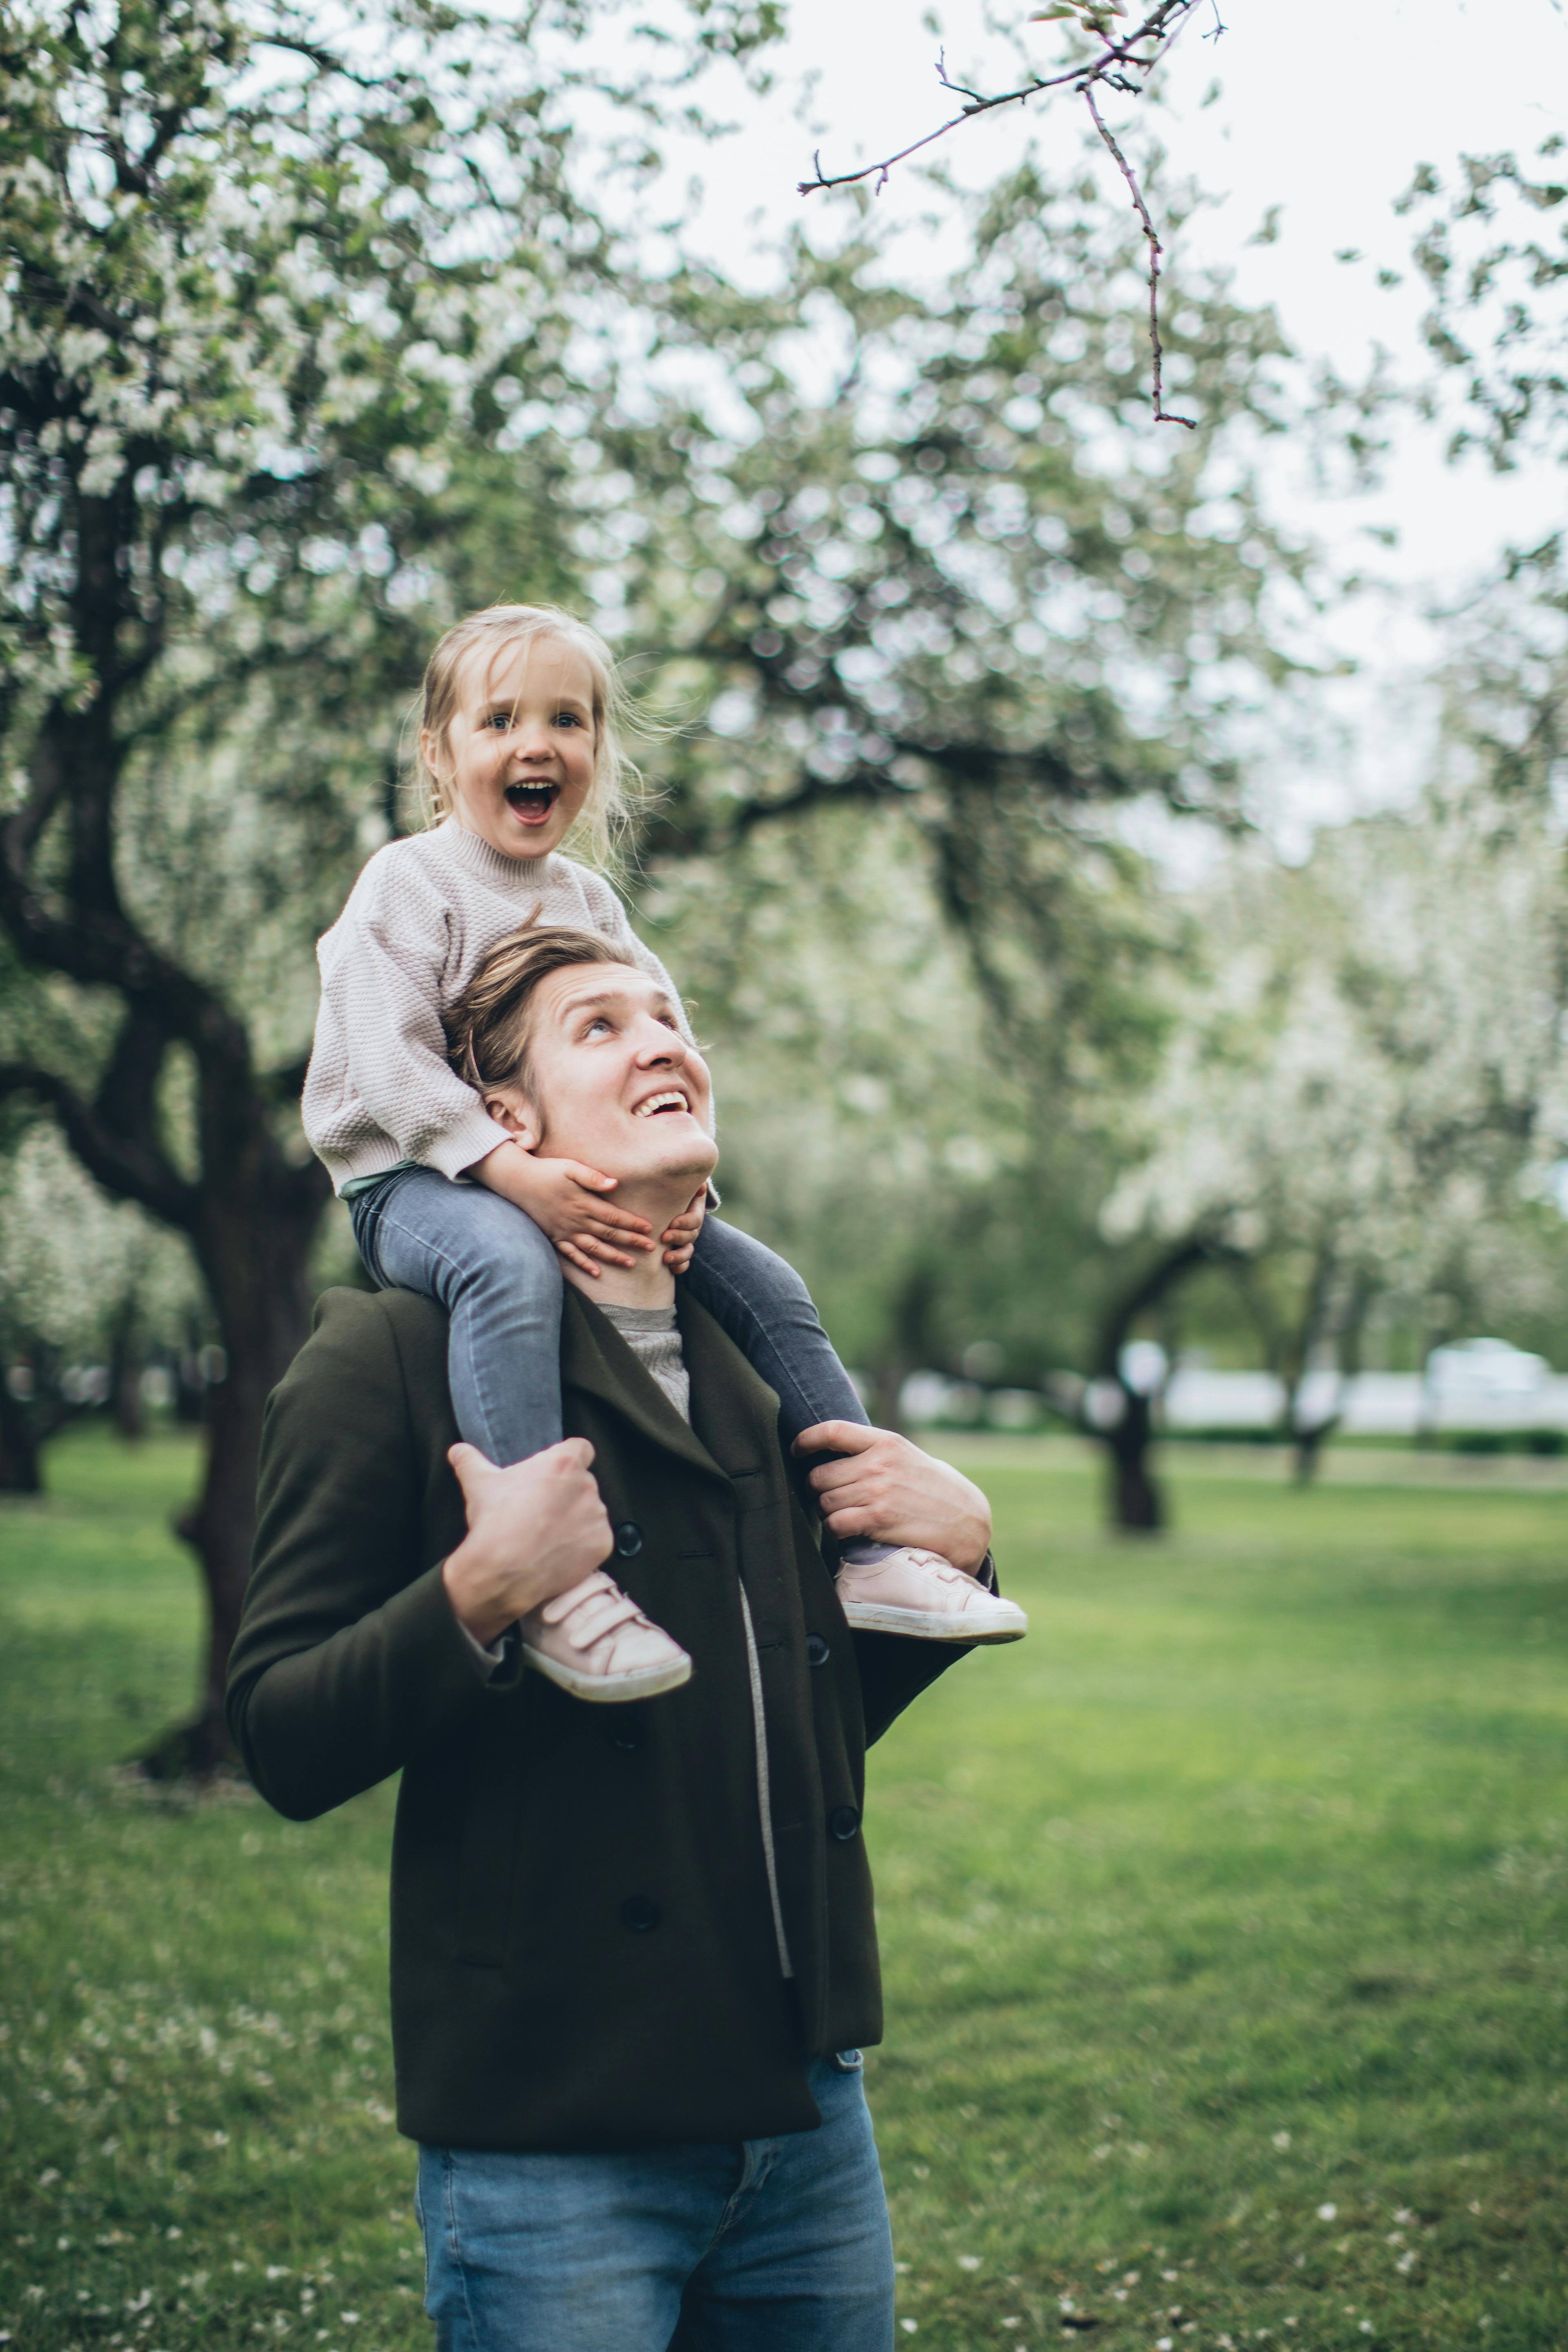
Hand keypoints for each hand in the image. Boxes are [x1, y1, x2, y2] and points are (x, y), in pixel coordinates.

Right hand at [441, 1438, 612, 1644]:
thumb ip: (470, 1460)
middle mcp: (587, 1486)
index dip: (568, 1459)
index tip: (554, 1473)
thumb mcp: (478, 1484)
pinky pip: (596, 1539)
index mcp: (563, 1463)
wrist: (502, 1571)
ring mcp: (597, 1516)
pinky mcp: (602, 1544)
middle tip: (542, 1510)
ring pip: (591, 1511)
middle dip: (566, 1493)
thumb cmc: (494, 1522)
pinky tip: (559, 1551)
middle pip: (582, 1482)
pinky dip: (583, 1544)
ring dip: (576, 1518)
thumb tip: (457, 1450)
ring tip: (548, 1534)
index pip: (581, 1449)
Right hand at [473, 1139, 653, 1278]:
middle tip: (650, 1249)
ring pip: (594, 1248)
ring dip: (613, 1257)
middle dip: (631, 1242)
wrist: (518, 1182)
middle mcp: (576, 1221)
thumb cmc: (546, 1171)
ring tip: (631, 1264)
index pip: (614, 1216)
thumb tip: (615, 1184)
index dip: (633, 1224)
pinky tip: (596, 1273)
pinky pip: (571, 1255)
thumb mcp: (570, 1168)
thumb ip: (593, 1177)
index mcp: (584, 1203)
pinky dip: (584, 1264)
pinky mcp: (554, 1237)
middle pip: (609, 1234)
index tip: (649, 1229)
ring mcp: (565, 1231)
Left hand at [660, 1186, 707, 1274]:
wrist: (668, 1201)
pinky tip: (670, 1269)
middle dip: (678, 1237)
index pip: (694, 1220)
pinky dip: (678, 1267)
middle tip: (664, 1237)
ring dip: (678, 1256)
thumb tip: (701, 1187)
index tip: (672, 1222)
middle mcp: (691, 1228)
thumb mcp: (682, 1186)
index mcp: (693, 1213)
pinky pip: (683, 1263)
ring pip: (687, 1251)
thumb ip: (690, 1184)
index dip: (685, 1222)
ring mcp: (685, 1241)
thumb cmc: (672, 1192)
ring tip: (665, 1258)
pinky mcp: (678, 1250)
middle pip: (691, 1236)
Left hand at [791, 1422, 992, 1573]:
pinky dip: (836, 1530)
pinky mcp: (878, 1519)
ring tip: (846, 1515)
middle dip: (819, 1489)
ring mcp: (878, 1491)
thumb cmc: (934, 1490)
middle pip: (820, 1475)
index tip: (796, 1449)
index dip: (806, 1440)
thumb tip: (833, 1454)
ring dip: (829, 1512)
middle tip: (831, 1498)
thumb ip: (874, 1452)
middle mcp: (879, 1464)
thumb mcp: (908, 1458)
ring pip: (825, 1502)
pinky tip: (850, 1530)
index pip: (833, 1431)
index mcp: (886, 1442)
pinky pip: (835, 1524)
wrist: (967, 1522)